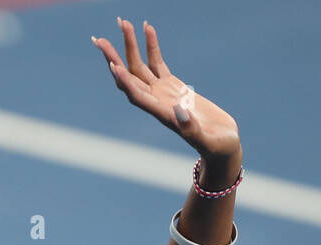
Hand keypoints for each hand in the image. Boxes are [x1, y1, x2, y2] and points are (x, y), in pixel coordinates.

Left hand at [92, 19, 239, 162]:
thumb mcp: (206, 140)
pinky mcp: (173, 86)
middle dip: (115, 58)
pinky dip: (151, 46)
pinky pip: (157, 63)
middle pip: (129, 77)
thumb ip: (191, 128)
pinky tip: (147, 28)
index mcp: (161, 114)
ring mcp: (163, 92)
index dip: (124, 81)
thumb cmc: (216, 145)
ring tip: (123, 23)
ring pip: (140, 67)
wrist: (221, 144)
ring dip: (130, 46)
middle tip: (99, 40)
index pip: (137, 95)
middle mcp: (156, 102)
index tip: (112, 65)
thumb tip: (179, 112)